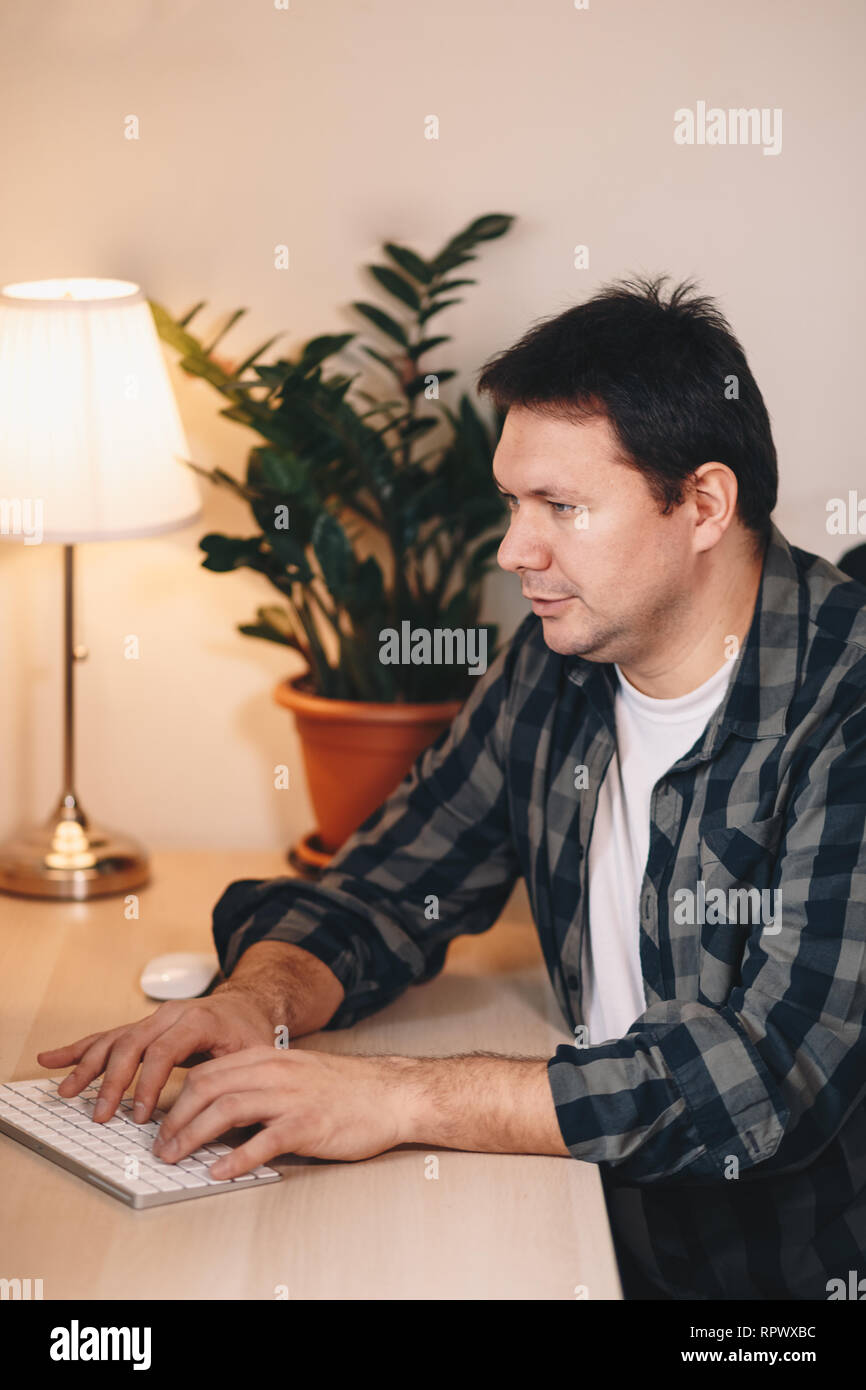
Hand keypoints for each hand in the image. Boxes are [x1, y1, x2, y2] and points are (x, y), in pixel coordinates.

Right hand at [36, 985, 274, 1123]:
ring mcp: (153, 1018)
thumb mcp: (255, 1055)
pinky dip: (79, 1049)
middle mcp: (171, 1014)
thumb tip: (220, 1120)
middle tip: (101, 1115)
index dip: (148, 1084)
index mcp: (199, 1019)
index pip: (164, 1051)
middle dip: (112, 1082)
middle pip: (132, 1044)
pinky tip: (52, 1059)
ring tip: (65, 1091)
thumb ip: (235, 1082)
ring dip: (86, 1066)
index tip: (141, 1116)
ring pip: (114, 1040)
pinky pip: (107, 1036)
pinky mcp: (142, 1027)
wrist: (247, 1004)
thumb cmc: (250, 1032)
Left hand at [152, 1045, 413, 1175]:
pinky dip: (236, 1158)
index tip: (162, 1122)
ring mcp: (291, 1097)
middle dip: (175, 1119)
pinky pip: (263, 1141)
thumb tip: (220, 1110)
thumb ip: (261, 1084)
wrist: (392, 1094)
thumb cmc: (346, 1089)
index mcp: (269, 1058)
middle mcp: (276, 1072)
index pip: (208, 1072)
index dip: (178, 1098)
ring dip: (193, 1136)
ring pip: (226, 1110)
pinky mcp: (308, 1125)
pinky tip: (220, 1171)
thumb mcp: (297, 1074)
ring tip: (177, 1157)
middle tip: (161, 1146)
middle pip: (208, 1088)